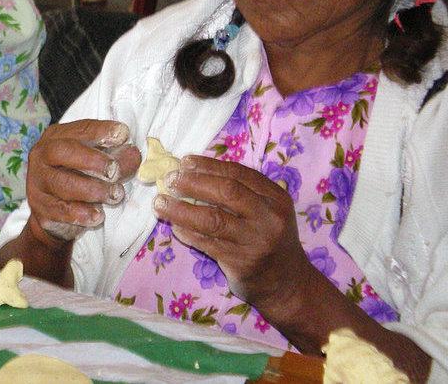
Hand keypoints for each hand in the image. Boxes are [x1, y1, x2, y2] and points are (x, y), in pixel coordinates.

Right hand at [25, 120, 140, 242]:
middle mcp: (42, 155)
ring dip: (92, 189)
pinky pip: (60, 210)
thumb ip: (117, 157)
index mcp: (56, 137)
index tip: (123, 135)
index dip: (101, 131)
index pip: (79, 129)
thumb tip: (133, 154)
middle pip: (63, 152)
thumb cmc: (79, 177)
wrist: (55, 213)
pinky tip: (98, 215)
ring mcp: (37, 182)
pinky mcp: (40, 207)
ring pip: (62, 183)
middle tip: (114, 170)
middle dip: (92, 160)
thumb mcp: (99, 163)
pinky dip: (81, 213)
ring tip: (115, 195)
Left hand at [153, 155, 314, 315]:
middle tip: (169, 180)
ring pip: (212, 219)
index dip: (208, 166)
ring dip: (181, 209)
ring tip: (160, 204)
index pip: (238, 173)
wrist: (287, 284)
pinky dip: (187, 232)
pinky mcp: (242, 262)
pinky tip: (175, 227)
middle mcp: (269, 217)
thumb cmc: (268, 240)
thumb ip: (239, 192)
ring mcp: (256, 241)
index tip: (184, 162)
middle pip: (227, 192)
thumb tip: (191, 172)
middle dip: (193, 183)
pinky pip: (207, 243)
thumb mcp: (266, 211)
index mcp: (275, 197)